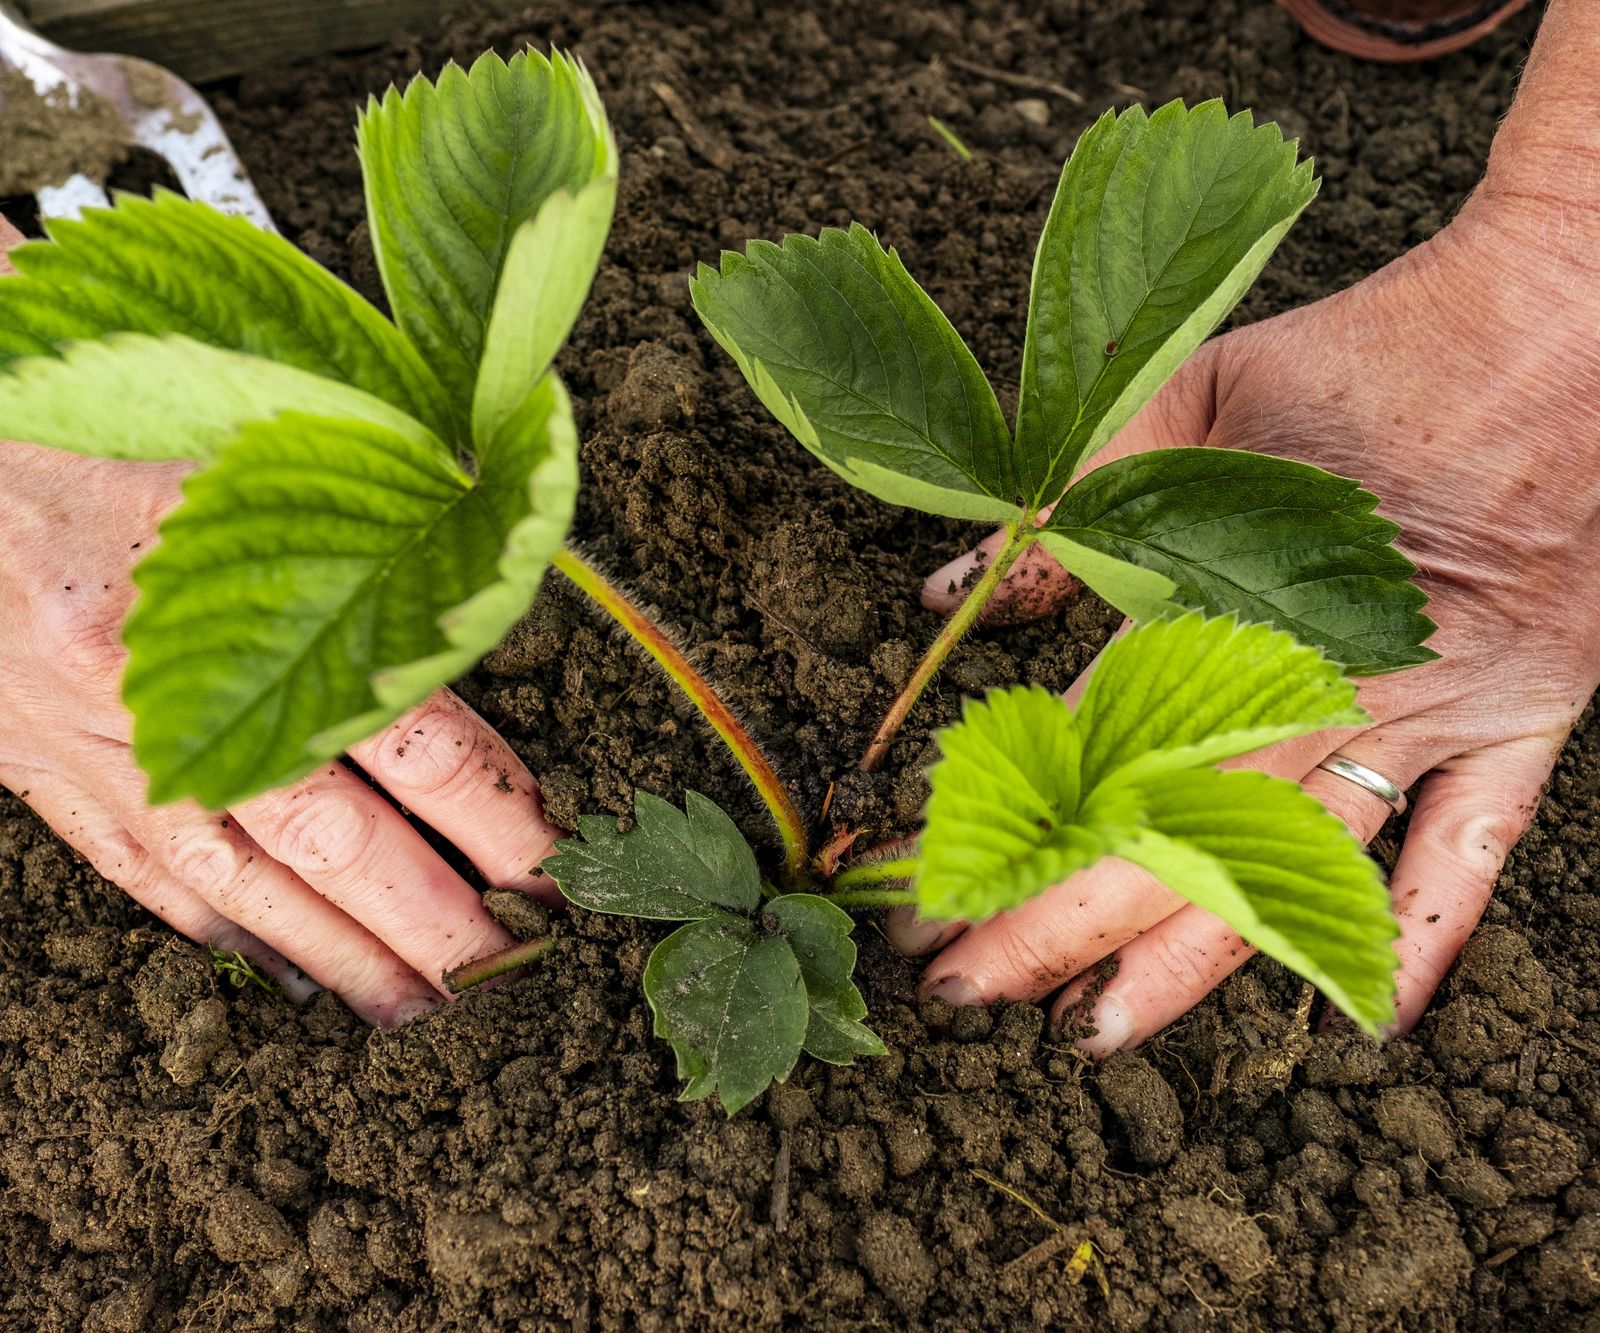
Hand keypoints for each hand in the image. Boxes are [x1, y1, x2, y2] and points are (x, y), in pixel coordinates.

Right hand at [0, 226, 560, 1026]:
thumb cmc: (106, 418)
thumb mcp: (253, 441)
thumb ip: (369, 517)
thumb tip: (486, 580)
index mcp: (237, 594)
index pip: (408, 732)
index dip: (490, 809)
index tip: (552, 860)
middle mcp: (164, 692)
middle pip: (330, 838)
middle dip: (429, 919)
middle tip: (508, 972)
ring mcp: (93, 746)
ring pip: (238, 882)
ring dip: (338, 955)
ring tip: (416, 1010)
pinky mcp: (40, 771)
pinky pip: (139, 871)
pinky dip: (219, 928)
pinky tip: (282, 968)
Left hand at [891, 190, 1599, 1051]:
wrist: (1563, 319)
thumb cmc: (1366, 351)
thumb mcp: (1191, 404)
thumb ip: (1071, 511)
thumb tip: (946, 599)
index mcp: (1239, 601)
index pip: (1086, 754)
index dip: (1000, 831)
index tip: (920, 891)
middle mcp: (1335, 681)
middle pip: (1168, 838)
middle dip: (1053, 926)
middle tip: (958, 990)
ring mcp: (1438, 711)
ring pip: (1294, 872)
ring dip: (1191, 959)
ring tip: (1095, 1032)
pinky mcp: (1521, 719)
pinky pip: (1472, 853)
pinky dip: (1421, 935)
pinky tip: (1363, 1020)